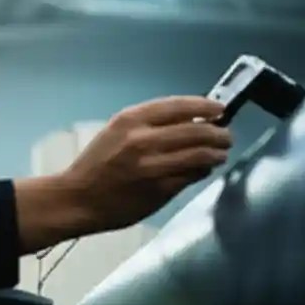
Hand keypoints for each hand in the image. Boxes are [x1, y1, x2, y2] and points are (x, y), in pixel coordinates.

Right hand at [66, 96, 231, 231]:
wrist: (78, 199)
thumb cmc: (97, 164)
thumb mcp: (117, 132)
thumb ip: (150, 124)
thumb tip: (192, 119)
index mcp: (131, 120)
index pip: (179, 106)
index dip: (206, 105)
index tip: (219, 108)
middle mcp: (143, 140)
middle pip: (197, 130)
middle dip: (219, 132)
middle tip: (226, 136)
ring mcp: (153, 166)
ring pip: (200, 154)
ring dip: (217, 153)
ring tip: (221, 153)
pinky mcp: (160, 189)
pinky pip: (192, 176)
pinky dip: (203, 171)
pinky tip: (204, 169)